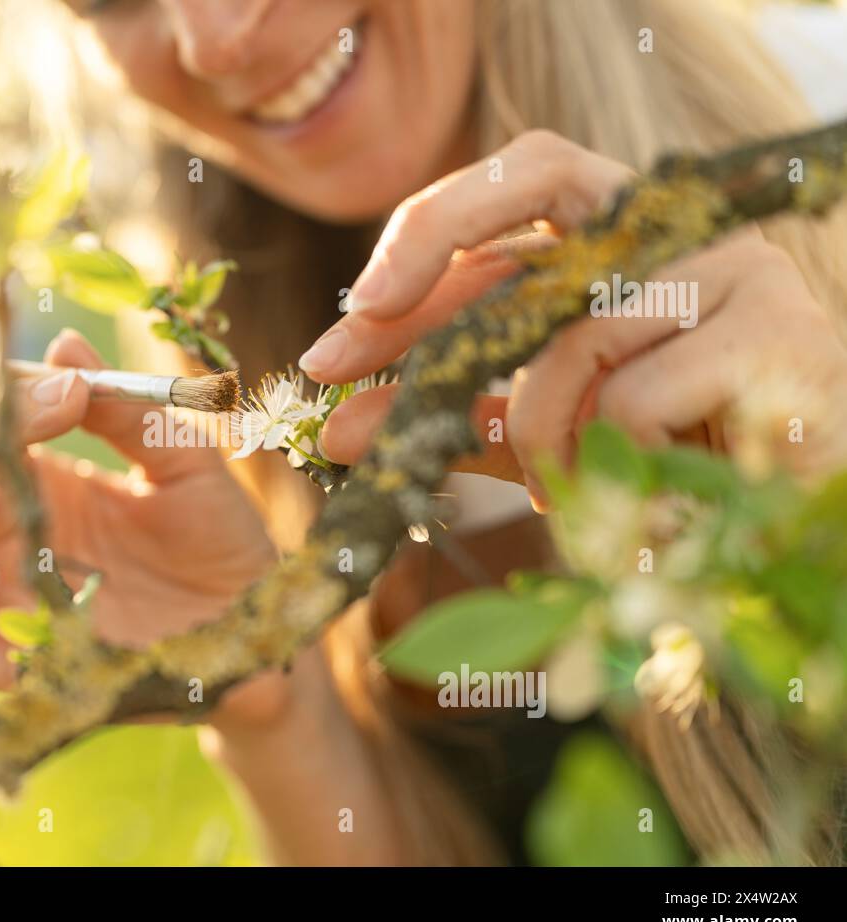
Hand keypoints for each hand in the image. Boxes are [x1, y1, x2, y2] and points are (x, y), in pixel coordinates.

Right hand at [0, 327, 284, 720]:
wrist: (257, 633)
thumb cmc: (221, 544)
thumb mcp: (187, 467)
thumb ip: (129, 413)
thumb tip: (64, 345)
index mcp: (40, 473)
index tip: (7, 361)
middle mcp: (5, 530)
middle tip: (10, 447)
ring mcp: (1, 595)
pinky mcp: (10, 660)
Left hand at [298, 129, 846, 505]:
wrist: (797, 521)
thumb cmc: (661, 464)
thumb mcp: (537, 431)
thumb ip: (452, 418)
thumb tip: (339, 430)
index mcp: (627, 239)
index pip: (515, 187)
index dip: (422, 233)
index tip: (348, 317)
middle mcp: (681, 234)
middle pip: (538, 206)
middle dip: (421, 290)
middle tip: (337, 367)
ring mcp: (738, 276)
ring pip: (571, 338)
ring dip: (538, 432)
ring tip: (561, 489)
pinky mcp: (781, 339)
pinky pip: (633, 400)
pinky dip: (609, 466)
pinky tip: (642, 498)